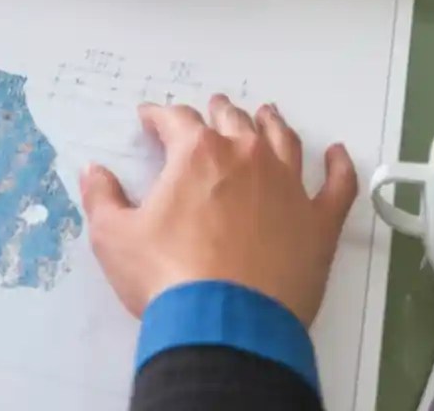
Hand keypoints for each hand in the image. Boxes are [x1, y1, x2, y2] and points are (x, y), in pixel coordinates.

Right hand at [81, 94, 357, 325]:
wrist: (225, 324)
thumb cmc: (167, 276)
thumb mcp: (115, 237)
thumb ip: (103, 198)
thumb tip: (93, 172)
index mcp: (197, 154)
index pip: (176, 120)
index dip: (159, 116)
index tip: (150, 118)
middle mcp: (247, 158)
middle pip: (233, 120)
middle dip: (217, 112)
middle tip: (211, 108)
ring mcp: (288, 187)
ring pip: (284, 140)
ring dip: (272, 123)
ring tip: (266, 113)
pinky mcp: (318, 222)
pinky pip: (337, 185)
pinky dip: (340, 166)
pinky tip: (339, 154)